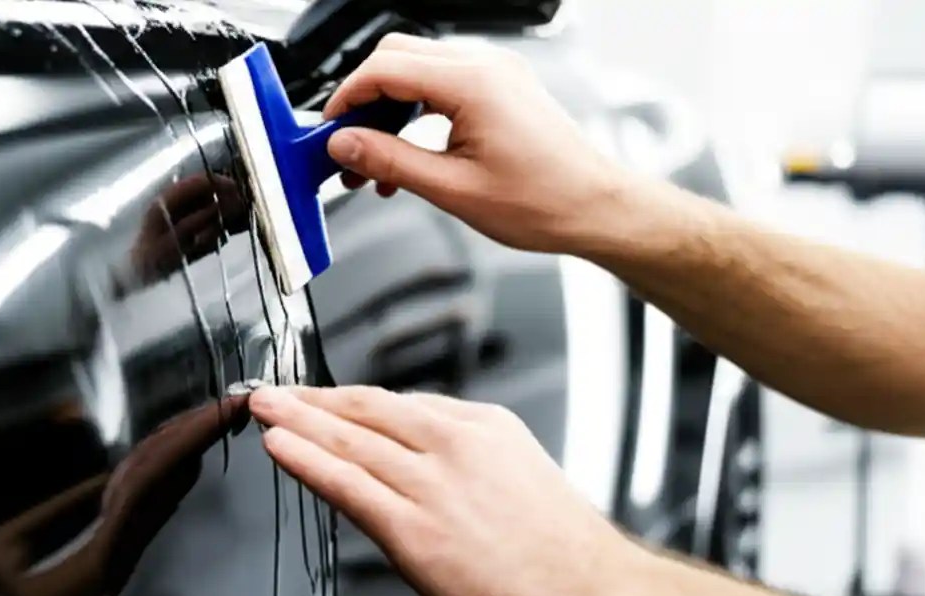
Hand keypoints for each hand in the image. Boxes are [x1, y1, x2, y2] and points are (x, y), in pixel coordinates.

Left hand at [248, 385, 640, 595]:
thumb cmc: (569, 558)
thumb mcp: (524, 481)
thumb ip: (472, 466)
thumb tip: (428, 470)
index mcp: (486, 428)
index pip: (402, 404)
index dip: (352, 401)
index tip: (326, 400)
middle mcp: (455, 445)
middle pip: (366, 409)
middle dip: (313, 399)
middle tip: (275, 391)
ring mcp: (431, 484)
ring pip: (348, 439)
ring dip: (296, 419)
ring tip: (262, 407)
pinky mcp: (413, 528)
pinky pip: (346, 483)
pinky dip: (306, 459)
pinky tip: (279, 446)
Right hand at [325, 33, 635, 252]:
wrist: (595, 208)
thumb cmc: (544, 201)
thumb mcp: (452, 189)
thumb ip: (389, 161)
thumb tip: (345, 145)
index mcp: (473, 84)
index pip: (385, 68)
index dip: (346, 99)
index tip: (329, 131)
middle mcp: (485, 68)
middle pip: (397, 58)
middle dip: (363, 101)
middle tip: (346, 145)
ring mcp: (496, 75)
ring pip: (417, 72)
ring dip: (388, 111)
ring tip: (374, 162)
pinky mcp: (501, 90)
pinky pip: (442, 87)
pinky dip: (415, 114)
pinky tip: (406, 156)